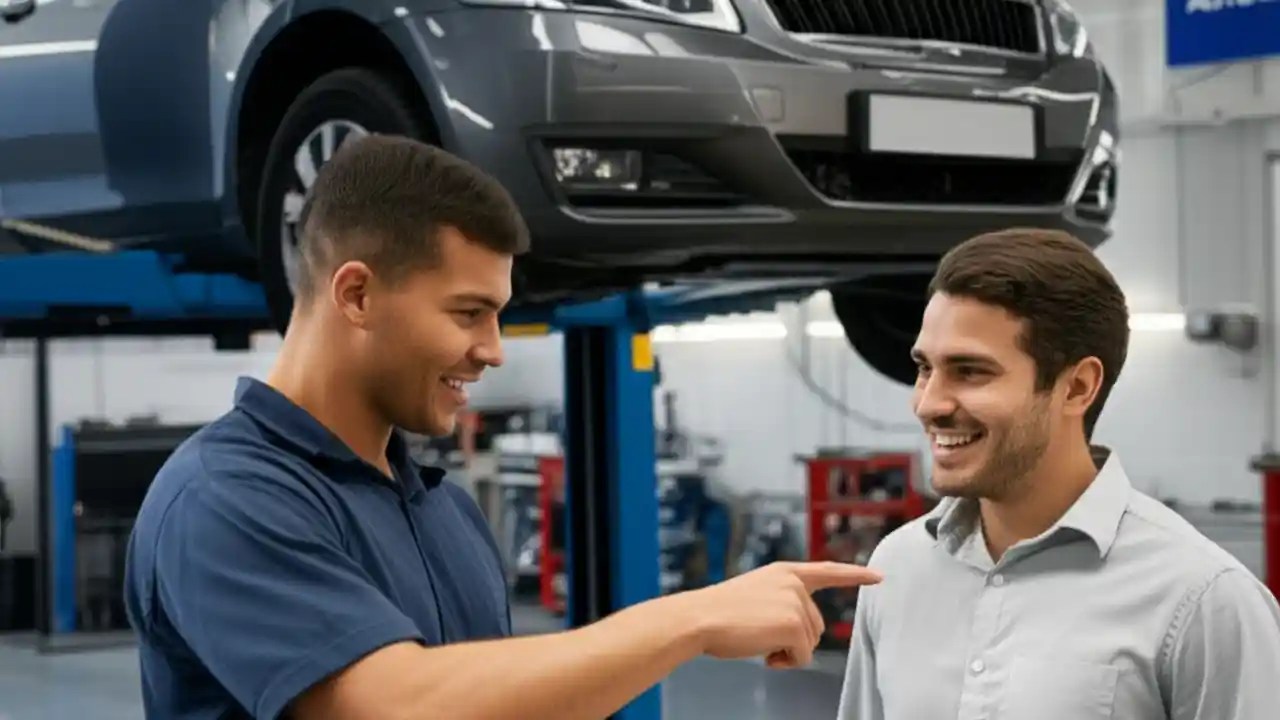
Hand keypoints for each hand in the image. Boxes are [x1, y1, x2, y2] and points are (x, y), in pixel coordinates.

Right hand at [671, 561, 882, 669]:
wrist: (699, 618)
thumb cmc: (718, 613)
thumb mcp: (756, 595)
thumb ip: (782, 601)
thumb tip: (800, 634)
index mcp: (784, 572)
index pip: (827, 571)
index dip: (854, 574)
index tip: (879, 576)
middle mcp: (794, 583)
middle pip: (816, 624)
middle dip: (795, 639)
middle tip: (761, 639)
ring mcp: (796, 602)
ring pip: (810, 642)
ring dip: (788, 651)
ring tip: (758, 643)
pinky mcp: (794, 624)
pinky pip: (803, 656)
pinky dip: (786, 662)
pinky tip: (765, 655)